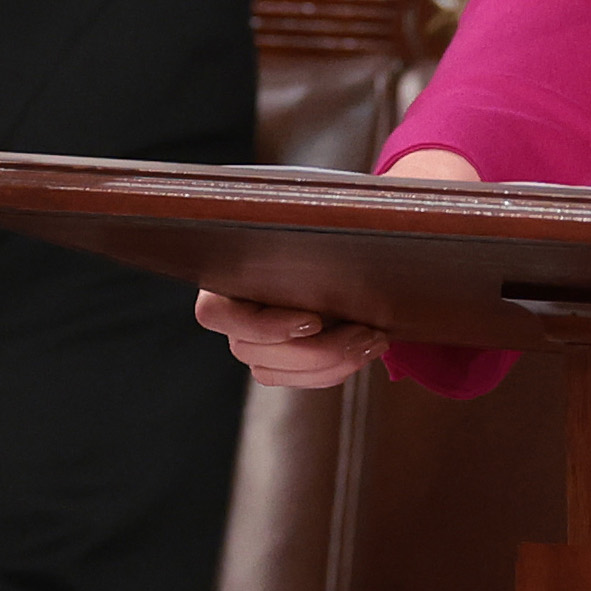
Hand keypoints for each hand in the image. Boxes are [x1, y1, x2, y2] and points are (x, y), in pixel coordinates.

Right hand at [195, 146, 479, 388]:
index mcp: (225, 271)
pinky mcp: (280, 360)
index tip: (313, 321)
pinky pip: (299, 379)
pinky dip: (335, 370)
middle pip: (252, 351)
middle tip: (365, 331)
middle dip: (315, 350)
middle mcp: (231, 311)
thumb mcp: (316, 211)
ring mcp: (253, 339)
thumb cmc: (324, 215)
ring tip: (375, 338)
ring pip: (273, 372)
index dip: (263, 326)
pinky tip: (367, 348)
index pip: (215, 314)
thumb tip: (322, 220)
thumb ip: (305, 219)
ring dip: (330, 362)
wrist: (349, 237)